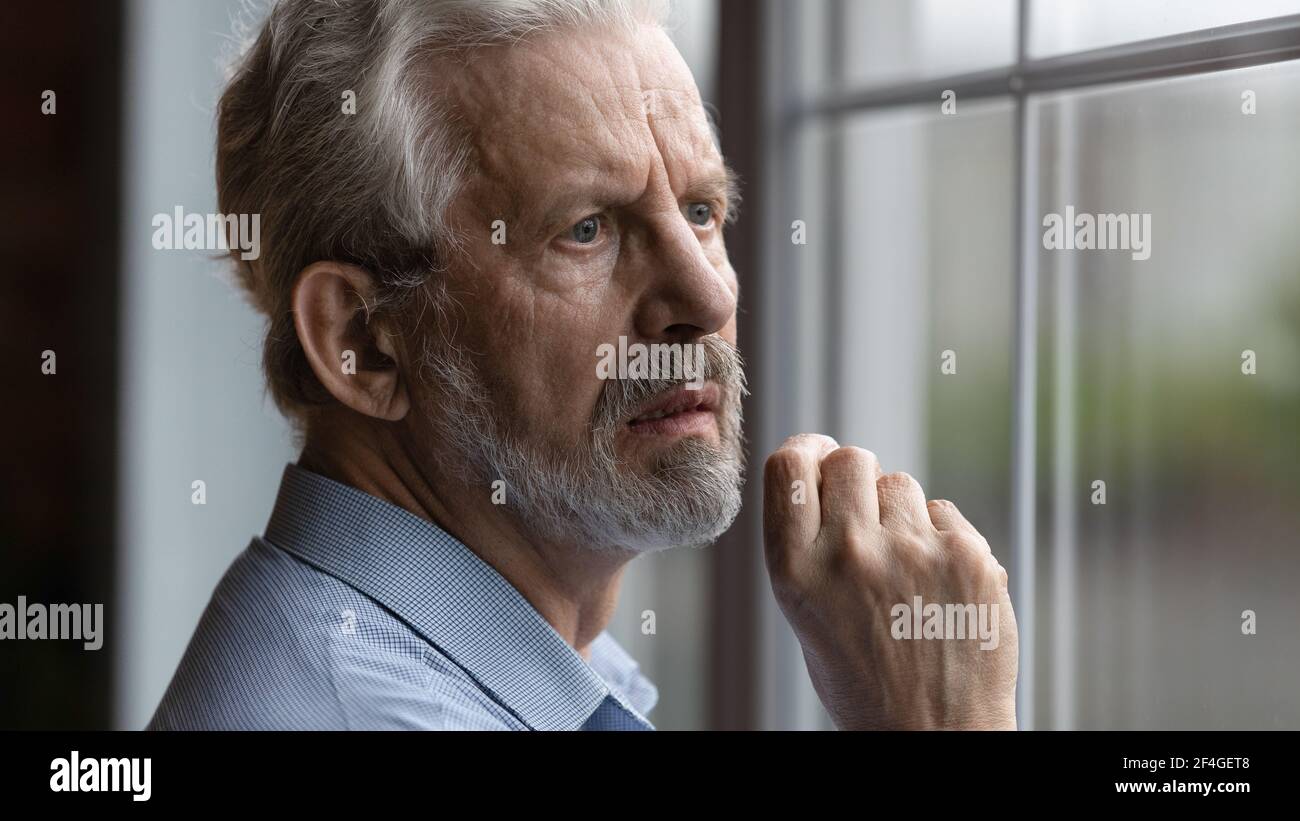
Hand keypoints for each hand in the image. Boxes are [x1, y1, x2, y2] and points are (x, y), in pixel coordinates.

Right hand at [762, 434, 1017, 729]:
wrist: (933, 735)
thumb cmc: (864, 679)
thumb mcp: (806, 614)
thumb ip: (810, 542)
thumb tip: (828, 467)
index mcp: (796, 572)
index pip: (789, 467)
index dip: (805, 450)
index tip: (817, 454)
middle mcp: (850, 554)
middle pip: (851, 459)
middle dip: (856, 478)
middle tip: (865, 517)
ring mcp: (913, 553)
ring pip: (902, 483)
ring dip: (900, 512)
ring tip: (904, 568)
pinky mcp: (968, 557)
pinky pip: (944, 513)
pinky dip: (941, 538)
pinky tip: (937, 584)